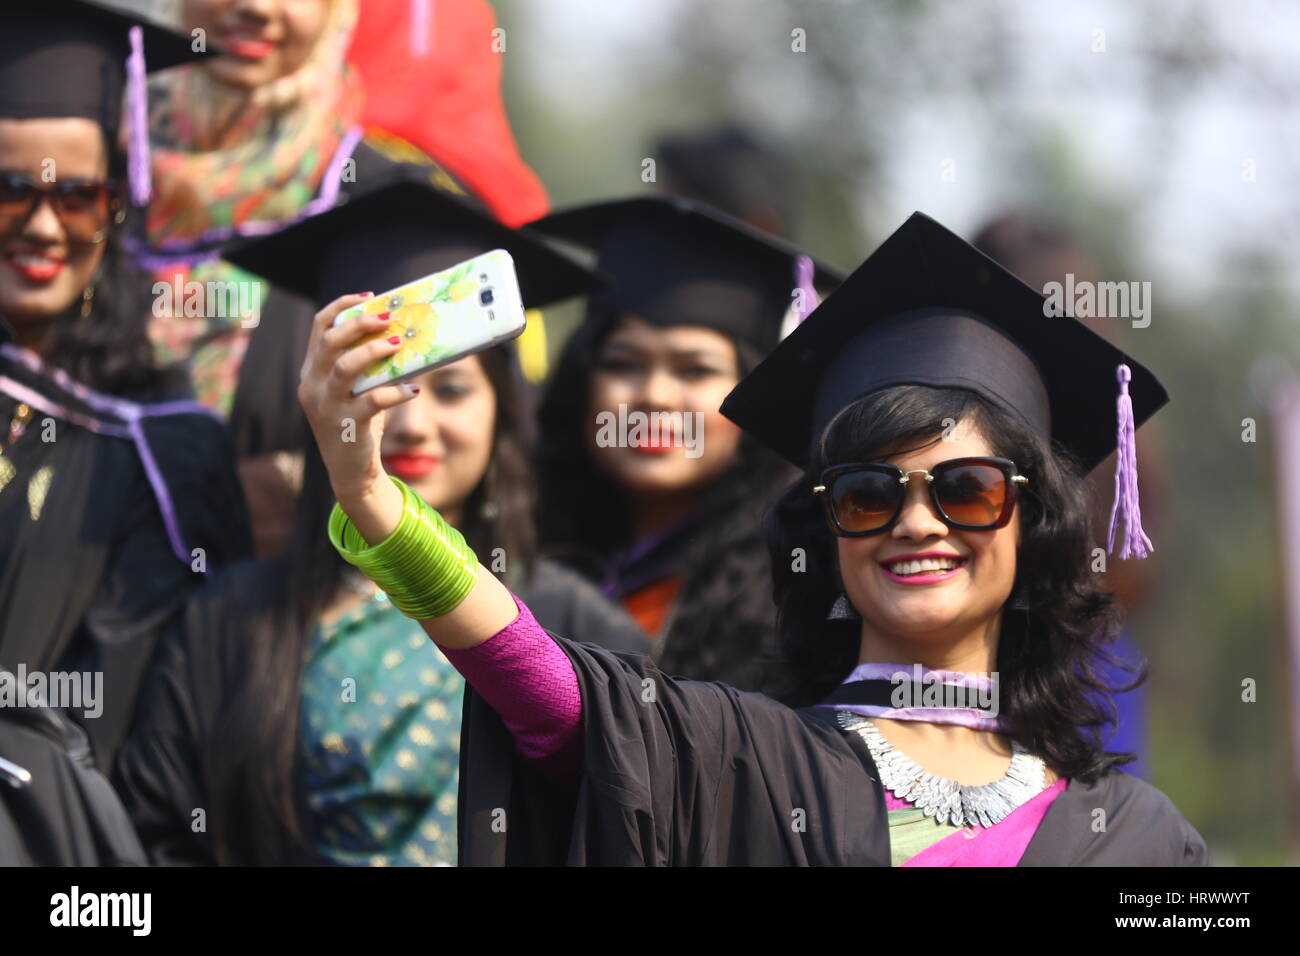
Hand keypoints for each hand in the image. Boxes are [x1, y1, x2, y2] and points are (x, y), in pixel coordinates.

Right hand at [298, 293, 411, 539]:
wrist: (349, 471)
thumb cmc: (356, 423)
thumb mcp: (352, 390)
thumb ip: (362, 365)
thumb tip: (398, 333)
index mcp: (312, 371)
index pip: (319, 327)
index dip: (343, 307)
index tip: (370, 298)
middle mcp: (313, 385)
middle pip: (330, 341)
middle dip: (359, 324)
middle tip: (388, 318)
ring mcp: (326, 406)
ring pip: (345, 367)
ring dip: (373, 351)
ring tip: (399, 344)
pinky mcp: (346, 425)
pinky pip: (372, 401)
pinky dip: (395, 393)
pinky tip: (413, 391)